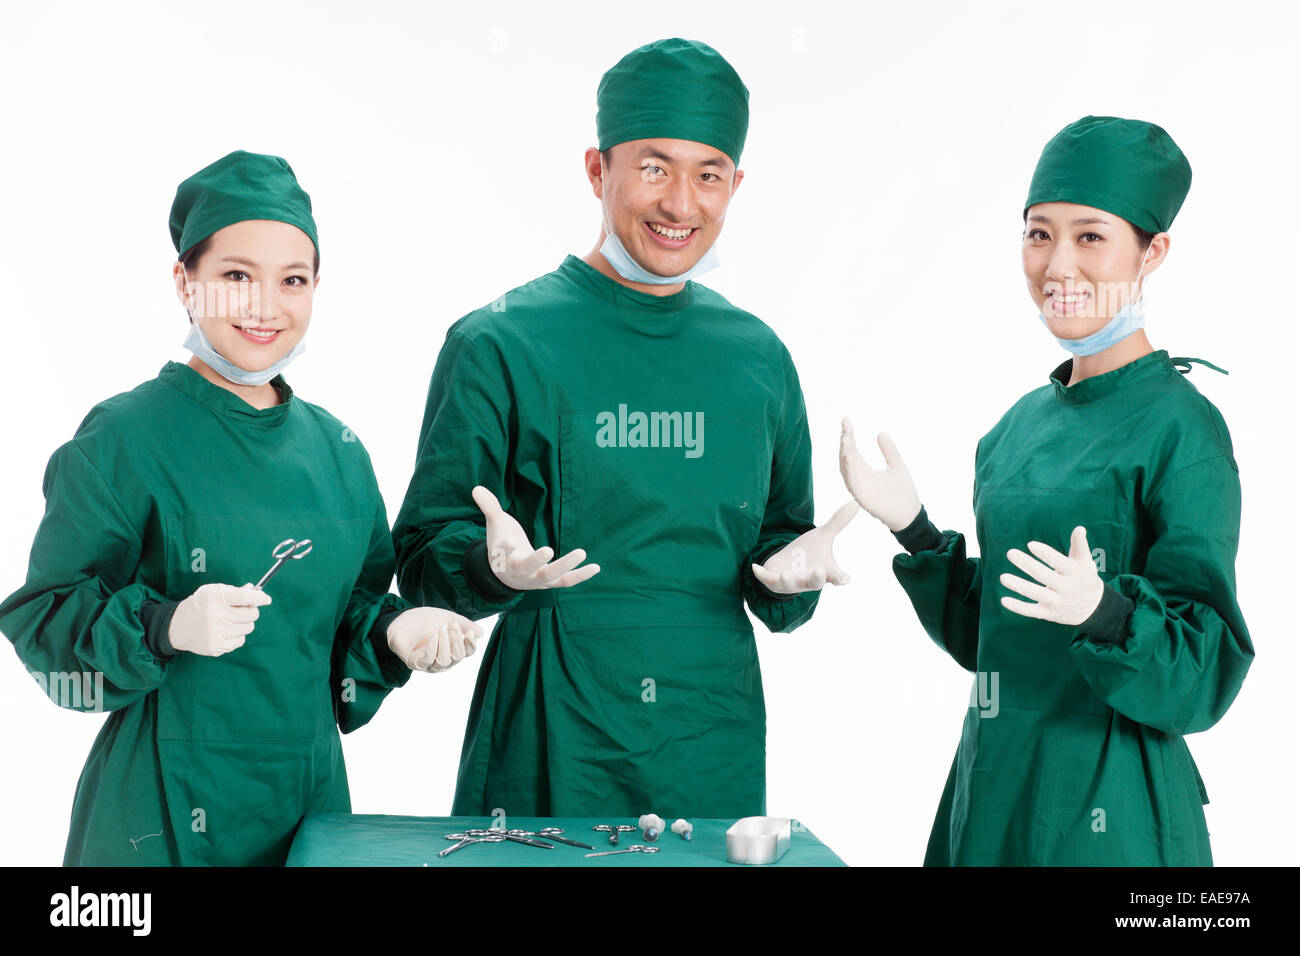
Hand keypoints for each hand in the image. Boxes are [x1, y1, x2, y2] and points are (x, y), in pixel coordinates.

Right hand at [168, 583, 270, 656]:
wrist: (177, 626)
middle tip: (243, 610)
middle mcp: (216, 615)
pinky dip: (237, 636)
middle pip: (252, 614)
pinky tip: (225, 631)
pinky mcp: (217, 646)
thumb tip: (255, 589)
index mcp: (216, 598)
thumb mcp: (214, 591)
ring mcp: (217, 633)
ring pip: (248, 628)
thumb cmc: (201, 605)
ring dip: (244, 624)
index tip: (266, 599)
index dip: (259, 598)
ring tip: (230, 621)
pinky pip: (241, 640)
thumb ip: (235, 590)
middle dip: (251, 611)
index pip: (246, 597)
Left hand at [387, 607, 483, 672]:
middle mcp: (444, 659)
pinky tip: (434, 636)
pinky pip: (428, 661)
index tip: (470, 633)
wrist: (405, 618)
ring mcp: (430, 664)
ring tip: (441, 629)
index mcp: (454, 649)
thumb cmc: (428, 620)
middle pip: (457, 657)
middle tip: (452, 626)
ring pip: (444, 661)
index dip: (470, 644)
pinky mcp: (416, 663)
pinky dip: (433, 649)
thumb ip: (464, 625)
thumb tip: (481, 633)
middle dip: (456, 641)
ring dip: (445, 644)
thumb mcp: (449, 619)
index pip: (468, 652)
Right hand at [472, 486, 599, 589]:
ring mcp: (536, 580)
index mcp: (503, 559)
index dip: (504, 549)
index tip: (508, 541)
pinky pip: (566, 581)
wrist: (506, 575)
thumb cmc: (502, 545)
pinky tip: (596, 567)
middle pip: (527, 569)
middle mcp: (519, 572)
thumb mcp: (495, 525)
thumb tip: (476, 488)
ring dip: (566, 566)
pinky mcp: (550, 583)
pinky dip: (580, 576)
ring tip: (581, 552)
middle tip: (548, 550)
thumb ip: (489, 507)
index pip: (502, 555)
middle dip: (536, 561)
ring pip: (550, 576)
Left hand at [751, 500, 856, 593]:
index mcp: (825, 571)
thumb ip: (837, 522)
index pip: (837, 577)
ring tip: (787, 574)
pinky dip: (762, 575)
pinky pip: (768, 580)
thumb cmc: (809, 553)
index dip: (841, 578)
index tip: (846, 577)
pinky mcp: (774, 581)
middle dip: (817, 578)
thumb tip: (855, 503)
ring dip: (789, 580)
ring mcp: (792, 582)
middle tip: (820, 571)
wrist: (788, 565)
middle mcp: (809, 580)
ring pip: (791, 585)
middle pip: (815, 583)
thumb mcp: (823, 536)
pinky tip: (755, 567)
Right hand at [839, 419, 921, 532]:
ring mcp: (859, 489)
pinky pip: (853, 483)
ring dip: (845, 455)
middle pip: (846, 458)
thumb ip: (889, 451)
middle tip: (845, 427)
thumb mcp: (897, 465)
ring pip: (846, 470)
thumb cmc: (903, 492)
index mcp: (864, 471)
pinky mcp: (863, 499)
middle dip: (845, 442)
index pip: (852, 450)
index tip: (846, 420)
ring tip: (846, 440)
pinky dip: (850, 471)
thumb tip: (880, 433)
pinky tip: (850, 458)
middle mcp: (858, 479)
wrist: (911, 514)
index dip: (848, 435)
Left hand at [1000, 526, 1103, 625]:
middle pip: (1043, 576)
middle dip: (1026, 565)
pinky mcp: (1049, 613)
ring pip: (1035, 594)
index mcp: (1074, 573)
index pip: (1059, 562)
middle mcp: (1065, 588)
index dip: (1045, 554)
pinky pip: (1032, 611)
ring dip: (1018, 586)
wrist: (1094, 608)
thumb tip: (1079, 528)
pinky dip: (1018, 607)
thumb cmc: (1083, 577)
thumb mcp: (1084, 561)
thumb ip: (1080, 545)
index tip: (1030, 544)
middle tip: (1010, 553)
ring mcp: (1057, 602)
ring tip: (1003, 577)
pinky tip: (1004, 600)